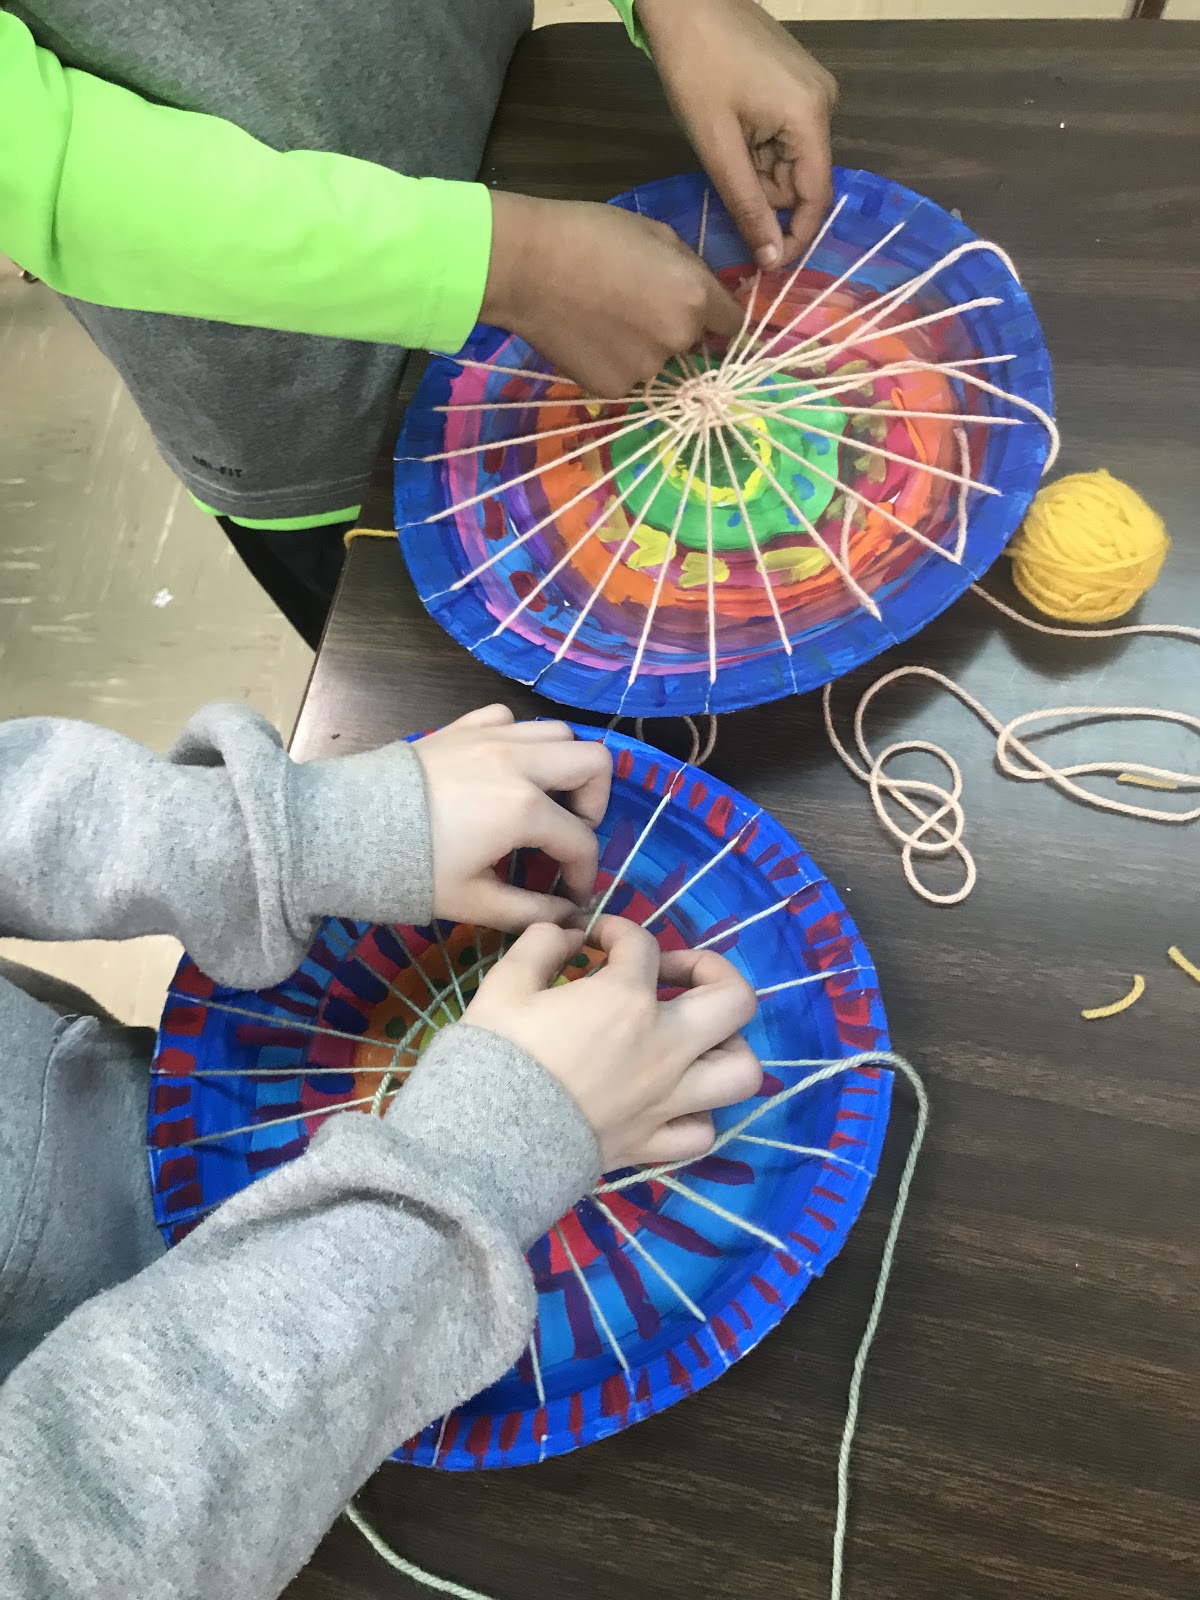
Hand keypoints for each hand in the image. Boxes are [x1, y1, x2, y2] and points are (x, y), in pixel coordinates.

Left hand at [415, 705, 610, 929]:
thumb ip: (530, 912)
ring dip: (562, 767)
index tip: (571, 895)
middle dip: (594, 802)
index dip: (583, 874)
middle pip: (594, 762)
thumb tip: (567, 919)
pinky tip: (504, 771)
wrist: (347, 829)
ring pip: (559, 733)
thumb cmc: (413, 868)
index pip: (581, 841)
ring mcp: (493, 736)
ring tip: (543, 799)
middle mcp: (519, 762)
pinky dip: (520, 742)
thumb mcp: (473, 901)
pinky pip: (512, 720)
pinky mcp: (466, 725)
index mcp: (524, 809)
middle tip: (569, 831)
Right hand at [463, 917, 760, 1168]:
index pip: (641, 944)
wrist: (482, 1142)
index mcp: (626, 1000)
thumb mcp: (505, 984)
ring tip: (692, 1037)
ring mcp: (666, 1099)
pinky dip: (697, 1112)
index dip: (616, 930)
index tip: (594, 939)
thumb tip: (566, 935)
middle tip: (669, 974)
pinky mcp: (652, 1144)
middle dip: (711, 971)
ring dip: (725, 1046)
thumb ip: (540, 945)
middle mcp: (663, 1047)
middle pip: (734, 1000)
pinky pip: (702, 1131)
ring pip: (741, 1070)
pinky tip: (673, 1098)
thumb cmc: (494, 1055)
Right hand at [482, 191, 742, 397]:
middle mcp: (678, 341)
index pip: (733, 324)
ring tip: (605, 318)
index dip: (718, 316)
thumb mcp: (655, 234)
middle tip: (636, 305)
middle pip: (693, 344)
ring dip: (643, 347)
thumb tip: (708, 292)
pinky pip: (626, 378)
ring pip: (658, 363)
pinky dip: (614, 363)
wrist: (526, 265)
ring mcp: (645, 370)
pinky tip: (589, 337)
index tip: (703, 312)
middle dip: (675, 329)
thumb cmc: (590, 234)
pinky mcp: (612, 389)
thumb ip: (690, 268)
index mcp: (695, 298)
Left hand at [637, 0, 836, 267]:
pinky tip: (731, 129)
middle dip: (764, 194)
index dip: (793, 237)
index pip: (816, 198)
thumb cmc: (695, 67)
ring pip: (789, 162)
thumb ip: (748, 206)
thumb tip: (771, 259)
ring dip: (756, 170)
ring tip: (722, 143)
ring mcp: (812, 91)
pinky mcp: (797, 84)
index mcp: (811, 117)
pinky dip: (757, 149)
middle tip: (723, 175)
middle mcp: (824, 105)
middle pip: (801, 180)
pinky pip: (784, 137)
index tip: (765, 264)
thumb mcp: (718, 147)